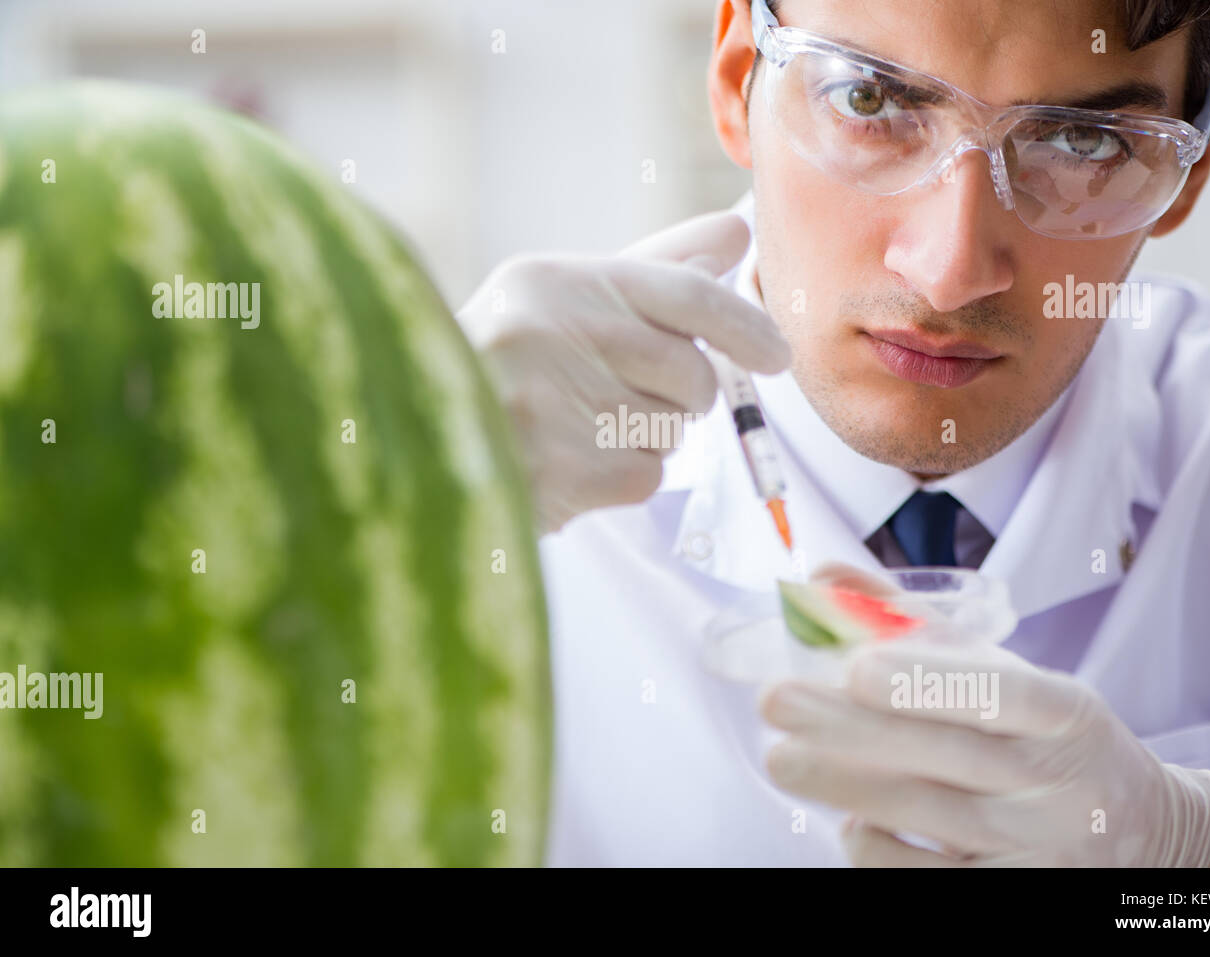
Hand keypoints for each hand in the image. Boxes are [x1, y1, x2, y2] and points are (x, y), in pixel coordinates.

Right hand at [457, 211, 790, 532]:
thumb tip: (735, 234)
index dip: (744, 325)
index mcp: (553, 281)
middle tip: (629, 395)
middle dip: (681, 394)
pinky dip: (624, 476)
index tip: (777, 354)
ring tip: (580, 426)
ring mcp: (551, 407)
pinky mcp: (562, 472)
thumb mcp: (561, 302)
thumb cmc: (504, 365)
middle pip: (690, 374)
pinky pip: (648, 474)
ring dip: (648, 434)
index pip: (684, 295)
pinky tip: (573, 462)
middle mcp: (551, 334)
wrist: (417, 443)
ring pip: (673, 429)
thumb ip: (652, 269)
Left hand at [758, 639, 1209, 865]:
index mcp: (1067, 713)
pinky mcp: (1016, 894)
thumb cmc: (1052, 737)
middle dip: (850, 727)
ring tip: (782, 758)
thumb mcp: (1012, 673)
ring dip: (843, 785)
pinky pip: (928, 876)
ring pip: (927, 817)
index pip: (1000, 692)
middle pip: (945, 755)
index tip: (853, 665)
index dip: (927, 680)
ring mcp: (1039, 848)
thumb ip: (919, 625)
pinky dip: (877, 845)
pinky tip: (848, 819)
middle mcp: (1060, 783)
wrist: (1146, 834)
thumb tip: (826, 575)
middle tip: (776, 701)